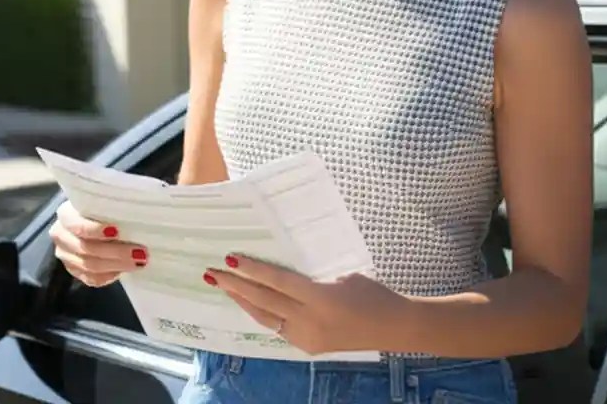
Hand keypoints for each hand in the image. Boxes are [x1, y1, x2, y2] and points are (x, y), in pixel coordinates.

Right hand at [49, 201, 147, 287]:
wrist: (91, 222)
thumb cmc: (102, 209)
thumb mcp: (104, 203)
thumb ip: (113, 206)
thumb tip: (137, 208)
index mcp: (66, 215)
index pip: (77, 225)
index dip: (96, 230)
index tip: (118, 231)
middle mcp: (61, 235)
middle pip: (86, 248)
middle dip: (116, 252)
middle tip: (140, 252)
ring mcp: (65, 255)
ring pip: (89, 266)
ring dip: (117, 265)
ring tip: (139, 261)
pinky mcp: (73, 270)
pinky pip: (91, 279)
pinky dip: (109, 275)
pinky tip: (123, 270)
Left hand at [204, 255, 406, 354]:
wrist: (394, 327)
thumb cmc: (372, 294)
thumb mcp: (342, 276)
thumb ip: (311, 278)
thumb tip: (282, 273)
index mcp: (320, 298)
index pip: (277, 282)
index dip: (252, 270)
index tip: (230, 259)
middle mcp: (309, 320)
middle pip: (264, 301)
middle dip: (236, 286)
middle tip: (213, 273)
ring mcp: (307, 337)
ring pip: (265, 318)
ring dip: (242, 302)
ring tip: (223, 287)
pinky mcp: (308, 347)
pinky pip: (278, 329)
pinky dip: (261, 314)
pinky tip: (249, 304)